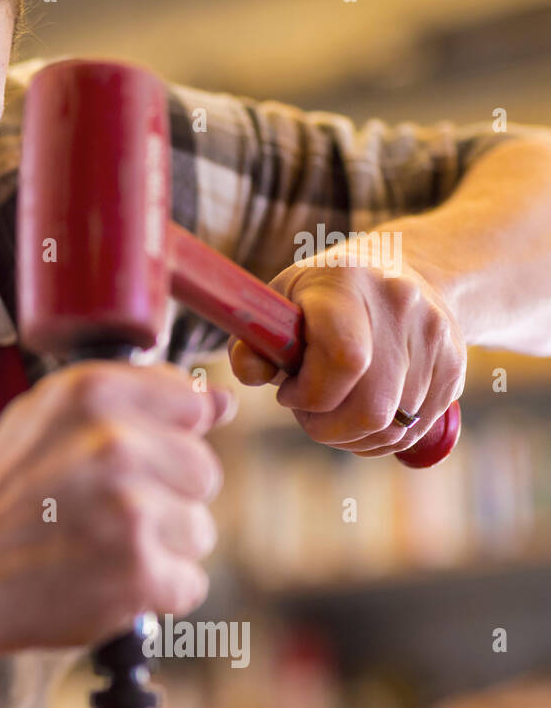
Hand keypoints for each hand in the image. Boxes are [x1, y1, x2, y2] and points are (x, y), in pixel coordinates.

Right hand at [0, 361, 234, 652]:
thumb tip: (223, 402)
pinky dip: (153, 593)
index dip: (164, 438)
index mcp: (94, 393)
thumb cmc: (1, 494)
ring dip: (159, 548)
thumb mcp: (46, 416)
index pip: (190, 404)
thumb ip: (135, 398)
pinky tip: (105, 581)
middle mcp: (116, 444)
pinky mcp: (139, 573)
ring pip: (198, 531)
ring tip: (98, 548)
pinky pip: (188, 582)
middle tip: (102, 513)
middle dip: (164, 497)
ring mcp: (131, 511)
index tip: (130, 461)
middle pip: (203, 472)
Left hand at [227, 233, 466, 456]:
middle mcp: (400, 304)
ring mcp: (436, 335)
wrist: (400, 270)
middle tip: (308, 412)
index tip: (289, 392)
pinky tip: (360, 412)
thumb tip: (253, 373)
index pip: (345, 360)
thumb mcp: (276, 306)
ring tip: (333, 408)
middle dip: (328, 428)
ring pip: (393, 428)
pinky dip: (380, 437)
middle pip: (371, 408)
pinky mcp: (455, 364)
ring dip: (352, 435)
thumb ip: (251, 345)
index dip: (311, 395)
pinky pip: (415, 430)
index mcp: (345, 283)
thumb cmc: (319, 298)